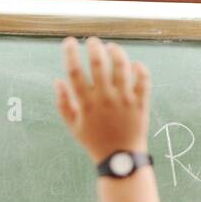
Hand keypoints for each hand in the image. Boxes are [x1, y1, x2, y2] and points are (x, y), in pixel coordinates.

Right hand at [55, 37, 150, 164]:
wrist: (121, 160)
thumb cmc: (95, 141)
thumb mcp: (73, 126)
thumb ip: (63, 104)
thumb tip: (57, 80)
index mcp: (86, 104)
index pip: (74, 71)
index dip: (70, 52)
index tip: (70, 42)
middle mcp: (105, 99)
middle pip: (98, 63)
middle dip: (94, 46)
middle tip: (93, 42)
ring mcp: (125, 101)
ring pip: (122, 66)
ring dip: (116, 52)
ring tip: (112, 48)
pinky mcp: (141, 104)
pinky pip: (143, 80)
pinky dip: (139, 68)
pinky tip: (134, 64)